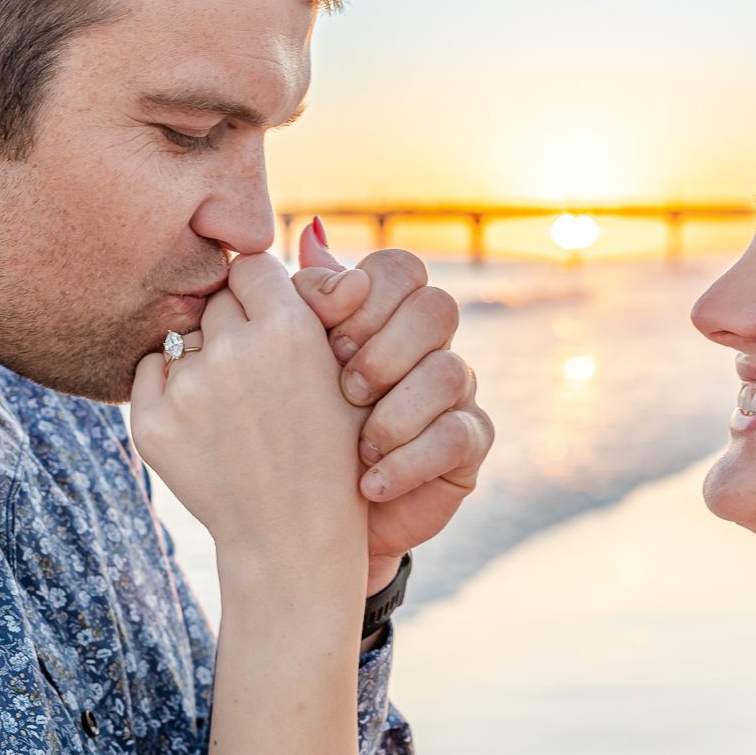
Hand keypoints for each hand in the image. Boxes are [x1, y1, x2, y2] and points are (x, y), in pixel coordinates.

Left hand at [129, 253, 368, 580]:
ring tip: (236, 410)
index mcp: (291, 329)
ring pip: (185, 336)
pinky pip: (149, 372)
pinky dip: (170, 390)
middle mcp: (237, 351)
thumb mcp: (342, 369)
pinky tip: (206, 426)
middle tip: (256, 377)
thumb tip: (300, 230)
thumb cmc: (329, 449)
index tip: (271, 325)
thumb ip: (316, 299)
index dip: (262, 296)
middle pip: (216, 300)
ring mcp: (190, 389)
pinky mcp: (152, 423)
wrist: (293, 536)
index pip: (253, 267)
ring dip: (202, 359)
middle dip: (233, 326)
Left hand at [289, 221, 494, 593]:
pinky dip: (408, 461)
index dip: (365, 295)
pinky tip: (370, 483)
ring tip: (357, 447)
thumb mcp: (286, 368)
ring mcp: (457, 392)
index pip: (399, 269)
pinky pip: (457, 435)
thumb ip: (299, 307)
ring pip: (450, 372)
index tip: (321, 333)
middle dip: (383, 350)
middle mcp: (428, 345)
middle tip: (342, 389)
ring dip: (394, 412)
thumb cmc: (297, 434)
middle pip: (437, 307)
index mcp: (385, 315)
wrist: (314, 522)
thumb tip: (309, 231)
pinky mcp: (469, 444)